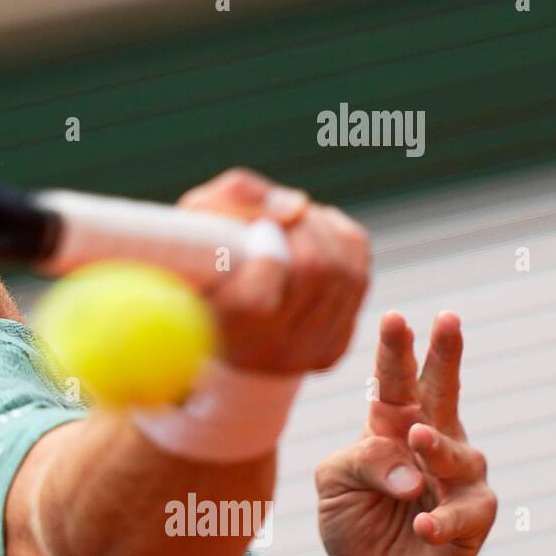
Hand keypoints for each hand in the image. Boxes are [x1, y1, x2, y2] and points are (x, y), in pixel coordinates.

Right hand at [177, 167, 369, 374]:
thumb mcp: (195, 219)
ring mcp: (300, 357)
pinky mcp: (331, 349)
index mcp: (214, 331)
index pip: (257, 298)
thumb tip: (295, 207)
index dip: (269, 250)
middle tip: (283, 216)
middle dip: (304, 229)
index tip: (262, 229)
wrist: (210, 319)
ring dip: (323, 232)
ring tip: (294, 224)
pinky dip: (342, 245)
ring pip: (344, 272)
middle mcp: (259, 356)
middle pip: (313, 273)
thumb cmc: (197, 259)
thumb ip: (233, 198)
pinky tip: (314, 238)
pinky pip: (359, 276)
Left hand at [316, 310, 496, 555]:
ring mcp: (454, 482)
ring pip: (457, 453)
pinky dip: (440, 520)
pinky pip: (464, 514)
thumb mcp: (335, 481)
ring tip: (418, 439)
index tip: (395, 317)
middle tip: (447, 321)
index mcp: (389, 427)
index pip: (393, 382)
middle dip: (445, 356)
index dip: (396, 351)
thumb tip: (408, 468)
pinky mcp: (470, 524)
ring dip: (437, 446)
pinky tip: (421, 526)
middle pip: (441, 395)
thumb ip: (363, 460)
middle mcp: (429, 445)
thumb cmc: (351, 520)